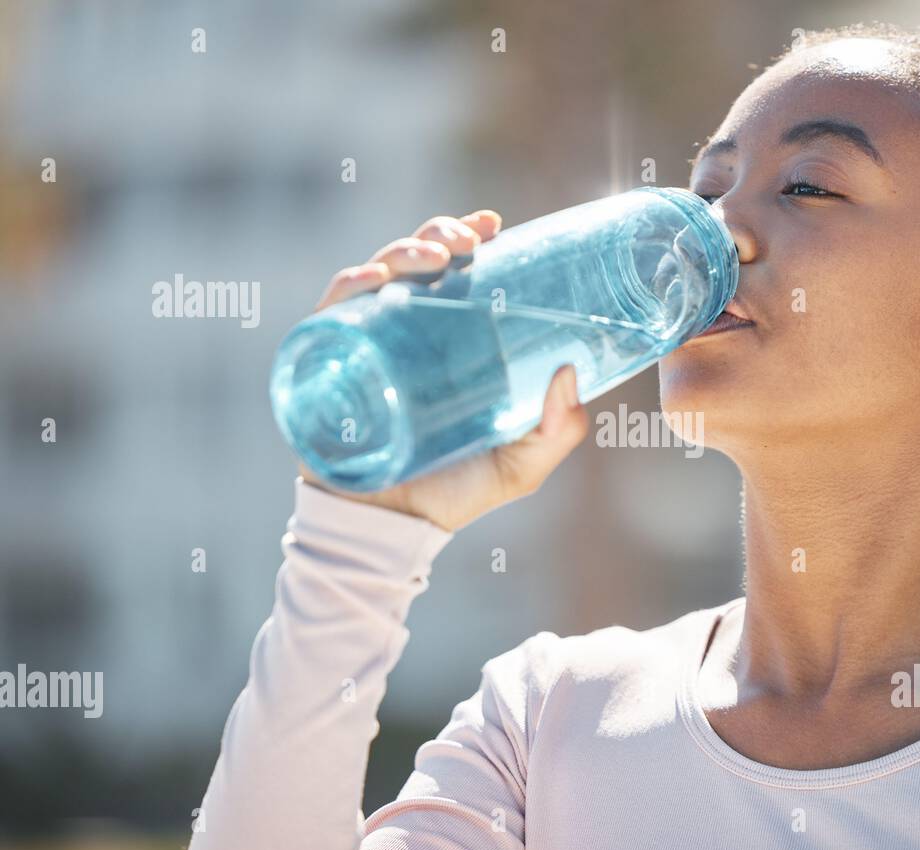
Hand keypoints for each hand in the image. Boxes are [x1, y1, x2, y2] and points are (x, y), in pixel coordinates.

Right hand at [298, 211, 588, 531]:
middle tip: (465, 241)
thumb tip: (570, 373)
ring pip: (373, 277)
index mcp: (446, 342)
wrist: (395, 533)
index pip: (452, 272)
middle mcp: (402, 335)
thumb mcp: (521, 462)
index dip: (466, 236)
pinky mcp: (327, 368)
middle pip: (412, 263)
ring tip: (431, 255)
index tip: (492, 223)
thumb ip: (557, 428)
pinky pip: (329, 315)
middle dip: (435, 235)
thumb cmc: (455, 494)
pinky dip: (346, 289)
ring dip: (399, 251)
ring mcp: (363, 348)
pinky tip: (372, 281)